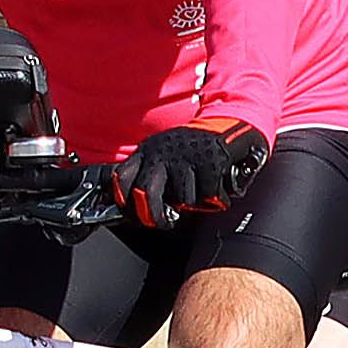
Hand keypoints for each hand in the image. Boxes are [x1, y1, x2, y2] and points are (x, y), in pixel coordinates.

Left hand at [114, 117, 268, 227]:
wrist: (226, 125)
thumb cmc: (192, 146)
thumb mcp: (162, 152)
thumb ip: (148, 174)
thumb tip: (136, 206)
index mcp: (147, 152)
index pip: (121, 178)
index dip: (125, 202)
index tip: (135, 215)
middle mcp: (161, 153)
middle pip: (145, 193)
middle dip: (155, 215)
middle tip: (165, 223)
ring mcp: (184, 157)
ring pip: (182, 198)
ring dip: (194, 202)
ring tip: (199, 194)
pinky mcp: (209, 161)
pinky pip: (207, 195)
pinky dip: (215, 199)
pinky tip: (216, 191)